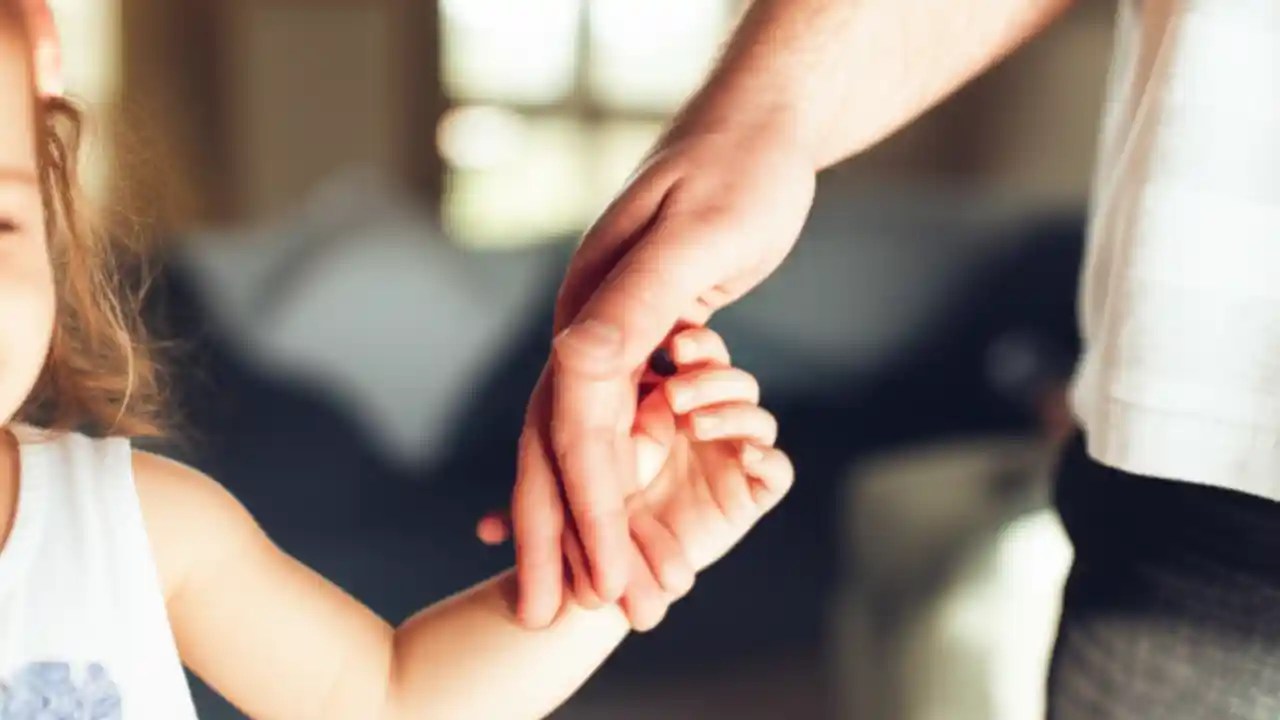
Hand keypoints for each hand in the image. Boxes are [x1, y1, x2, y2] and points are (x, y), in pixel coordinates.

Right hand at [513, 128, 815, 627]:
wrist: (757, 130)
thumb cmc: (738, 174)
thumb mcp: (697, 235)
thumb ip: (633, 300)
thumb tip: (569, 362)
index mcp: (590, 308)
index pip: (574, 423)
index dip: (584, 505)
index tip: (600, 579)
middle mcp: (587, 327)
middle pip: (560, 445)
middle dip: (567, 533)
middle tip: (573, 615)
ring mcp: (611, 334)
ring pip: (586, 445)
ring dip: (590, 518)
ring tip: (607, 589)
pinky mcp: (643, 337)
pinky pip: (618, 425)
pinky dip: (614, 480)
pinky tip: (616, 522)